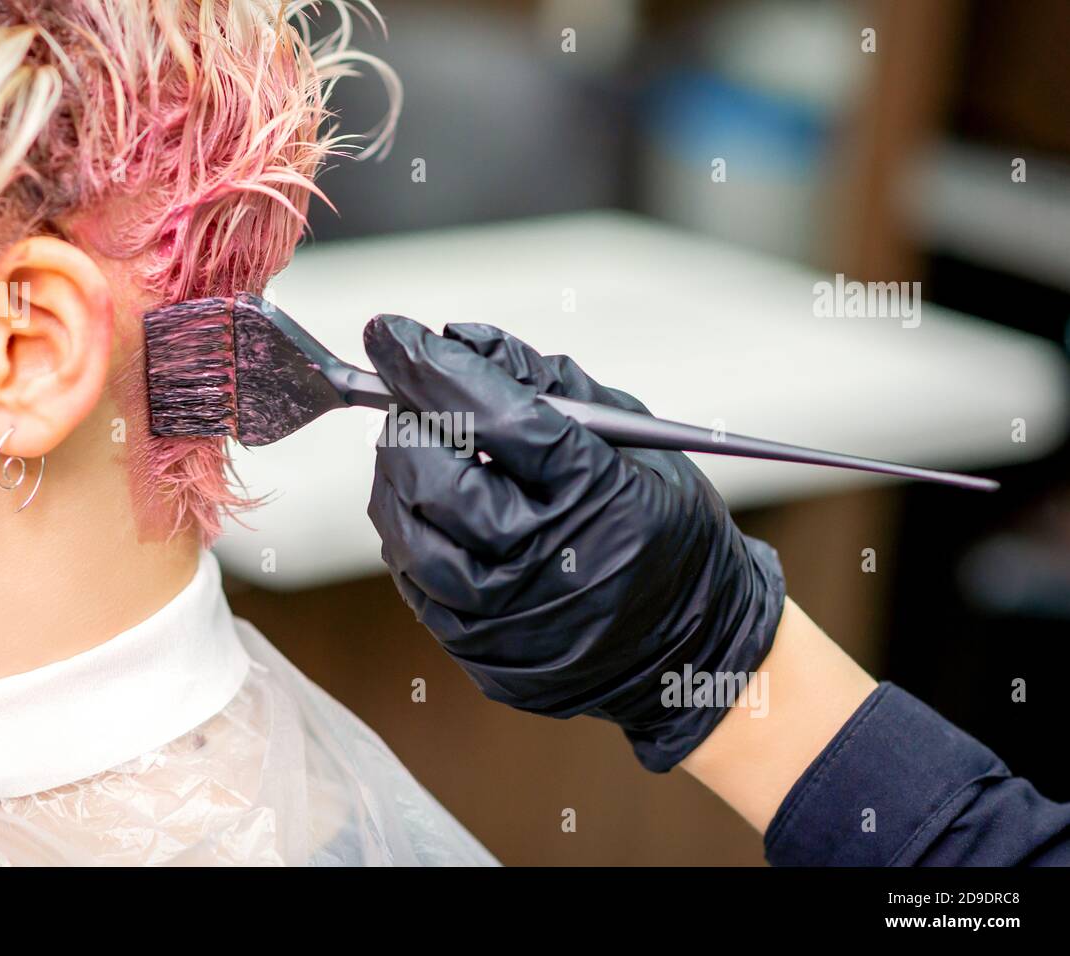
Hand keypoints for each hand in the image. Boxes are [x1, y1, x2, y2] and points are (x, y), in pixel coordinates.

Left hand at [363, 316, 785, 770]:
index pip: (500, 417)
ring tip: (416, 449)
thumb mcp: (628, 436)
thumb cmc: (658, 522)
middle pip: (440, 480)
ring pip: (409, 536)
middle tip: (408, 400)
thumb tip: (460, 338)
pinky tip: (427, 506)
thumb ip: (545, 382)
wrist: (685, 643)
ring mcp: (510, 616)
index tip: (393, 334)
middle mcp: (551, 561)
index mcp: (600, 494)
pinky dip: (408, 532)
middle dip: (408, 424)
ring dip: (397, 477)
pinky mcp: (479, 650)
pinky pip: (413, 582)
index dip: (435, 369)